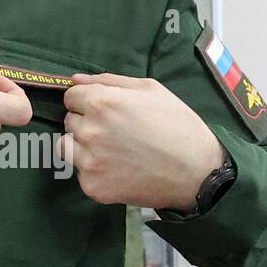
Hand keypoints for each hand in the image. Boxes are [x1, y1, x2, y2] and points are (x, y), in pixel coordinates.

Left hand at [60, 72, 224, 209]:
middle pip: (70, 121)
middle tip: (117, 132)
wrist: (198, 172)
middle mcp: (90, 131)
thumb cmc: (177, 125)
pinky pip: (80, 172)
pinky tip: (118, 169)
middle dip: (87, 123)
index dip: (88, 101)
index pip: (71, 97)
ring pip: (67, 147)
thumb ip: (107, 81)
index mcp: (101, 103)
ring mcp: (89, 161)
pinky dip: (94, 171)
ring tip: (114, 151)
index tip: (107, 111)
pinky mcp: (93, 186)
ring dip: (83, 147)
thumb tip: (74, 79)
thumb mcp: (149, 90)